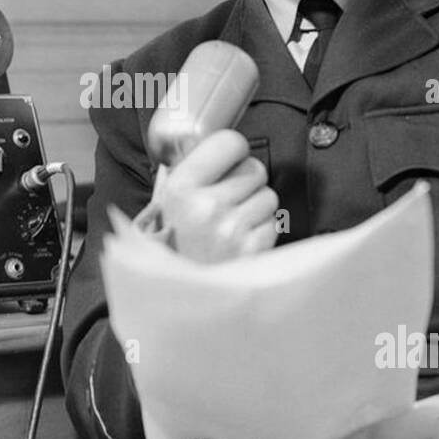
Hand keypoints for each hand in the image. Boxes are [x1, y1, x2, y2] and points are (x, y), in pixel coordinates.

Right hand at [156, 130, 278, 262]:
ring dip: (256, 207)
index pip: (230, 142)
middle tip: (229, 198)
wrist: (177, 296)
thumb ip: (189, 172)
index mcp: (181, 188)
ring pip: (268, 195)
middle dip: (247, 181)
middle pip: (255, 168)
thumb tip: (219, 143)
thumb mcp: (165, 203)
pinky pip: (273, 222)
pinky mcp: (253, 250)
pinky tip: (241, 240)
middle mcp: (207, 206)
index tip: (230, 160)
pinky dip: (262, 230)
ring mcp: (232, 230)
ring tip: (233, 223)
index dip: (234, 150)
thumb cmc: (172, 245)